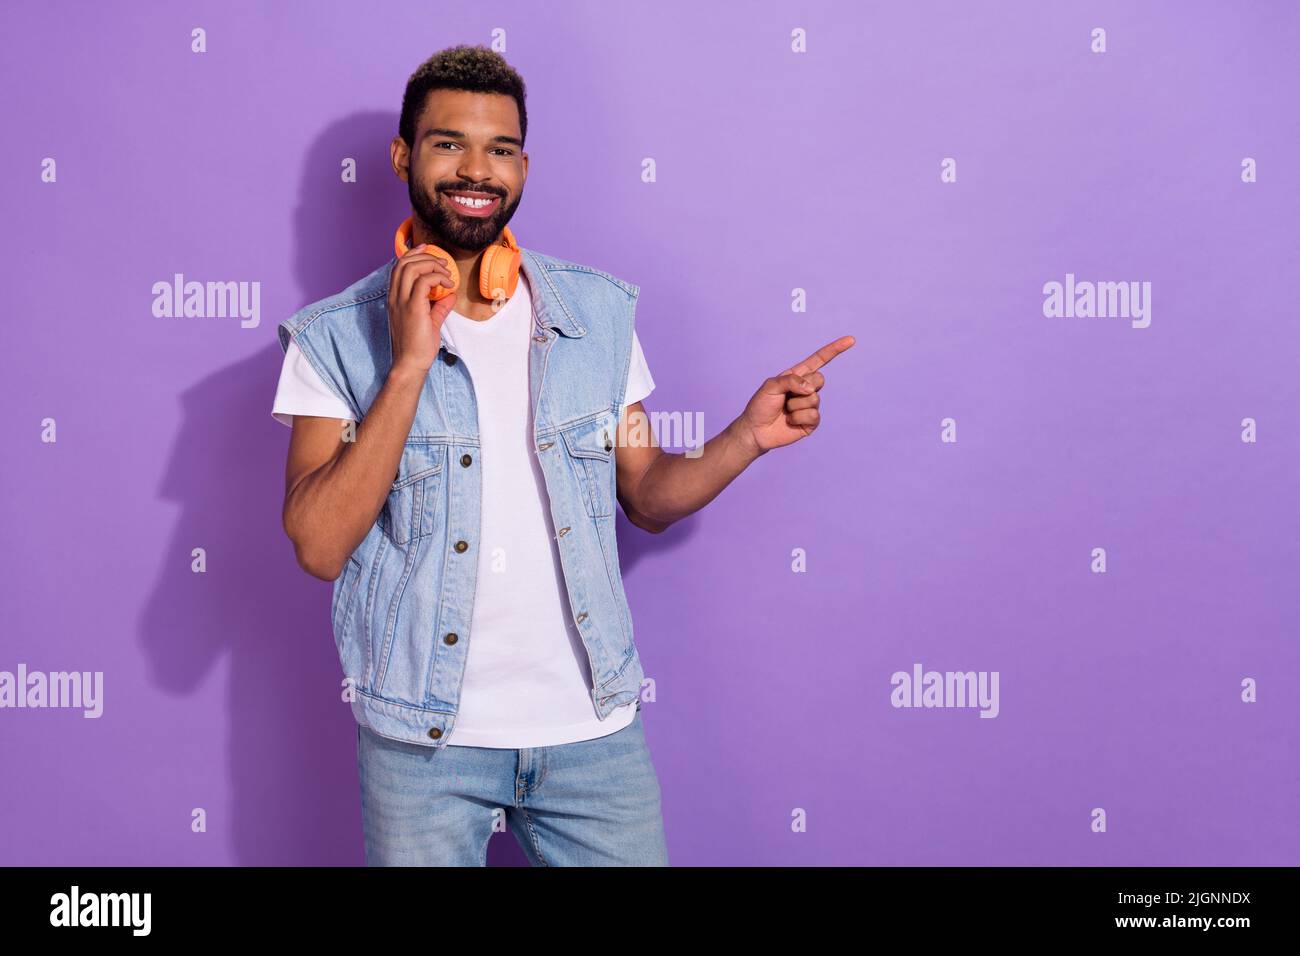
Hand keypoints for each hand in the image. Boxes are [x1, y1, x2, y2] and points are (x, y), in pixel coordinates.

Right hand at [387, 243, 456, 374]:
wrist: (410, 364)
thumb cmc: (417, 347)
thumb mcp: (430, 321)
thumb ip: (439, 306)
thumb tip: (449, 295)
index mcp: (395, 298)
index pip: (398, 266)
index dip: (412, 253)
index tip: (427, 248)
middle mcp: (395, 297)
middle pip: (404, 262)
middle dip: (425, 255)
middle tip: (442, 262)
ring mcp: (401, 302)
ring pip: (412, 267)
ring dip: (432, 265)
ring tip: (446, 273)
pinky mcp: (412, 308)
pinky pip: (423, 282)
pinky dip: (438, 278)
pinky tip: (448, 285)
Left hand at [734, 335, 855, 455]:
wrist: (756, 430)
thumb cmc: (761, 405)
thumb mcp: (770, 385)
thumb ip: (791, 381)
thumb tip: (811, 389)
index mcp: (797, 375)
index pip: (819, 360)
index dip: (834, 350)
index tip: (850, 340)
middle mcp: (806, 389)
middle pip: (820, 379)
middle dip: (803, 387)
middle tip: (787, 396)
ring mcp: (810, 405)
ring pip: (814, 399)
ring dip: (795, 405)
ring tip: (785, 410)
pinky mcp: (811, 422)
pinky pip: (813, 415)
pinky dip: (798, 418)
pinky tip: (790, 421)